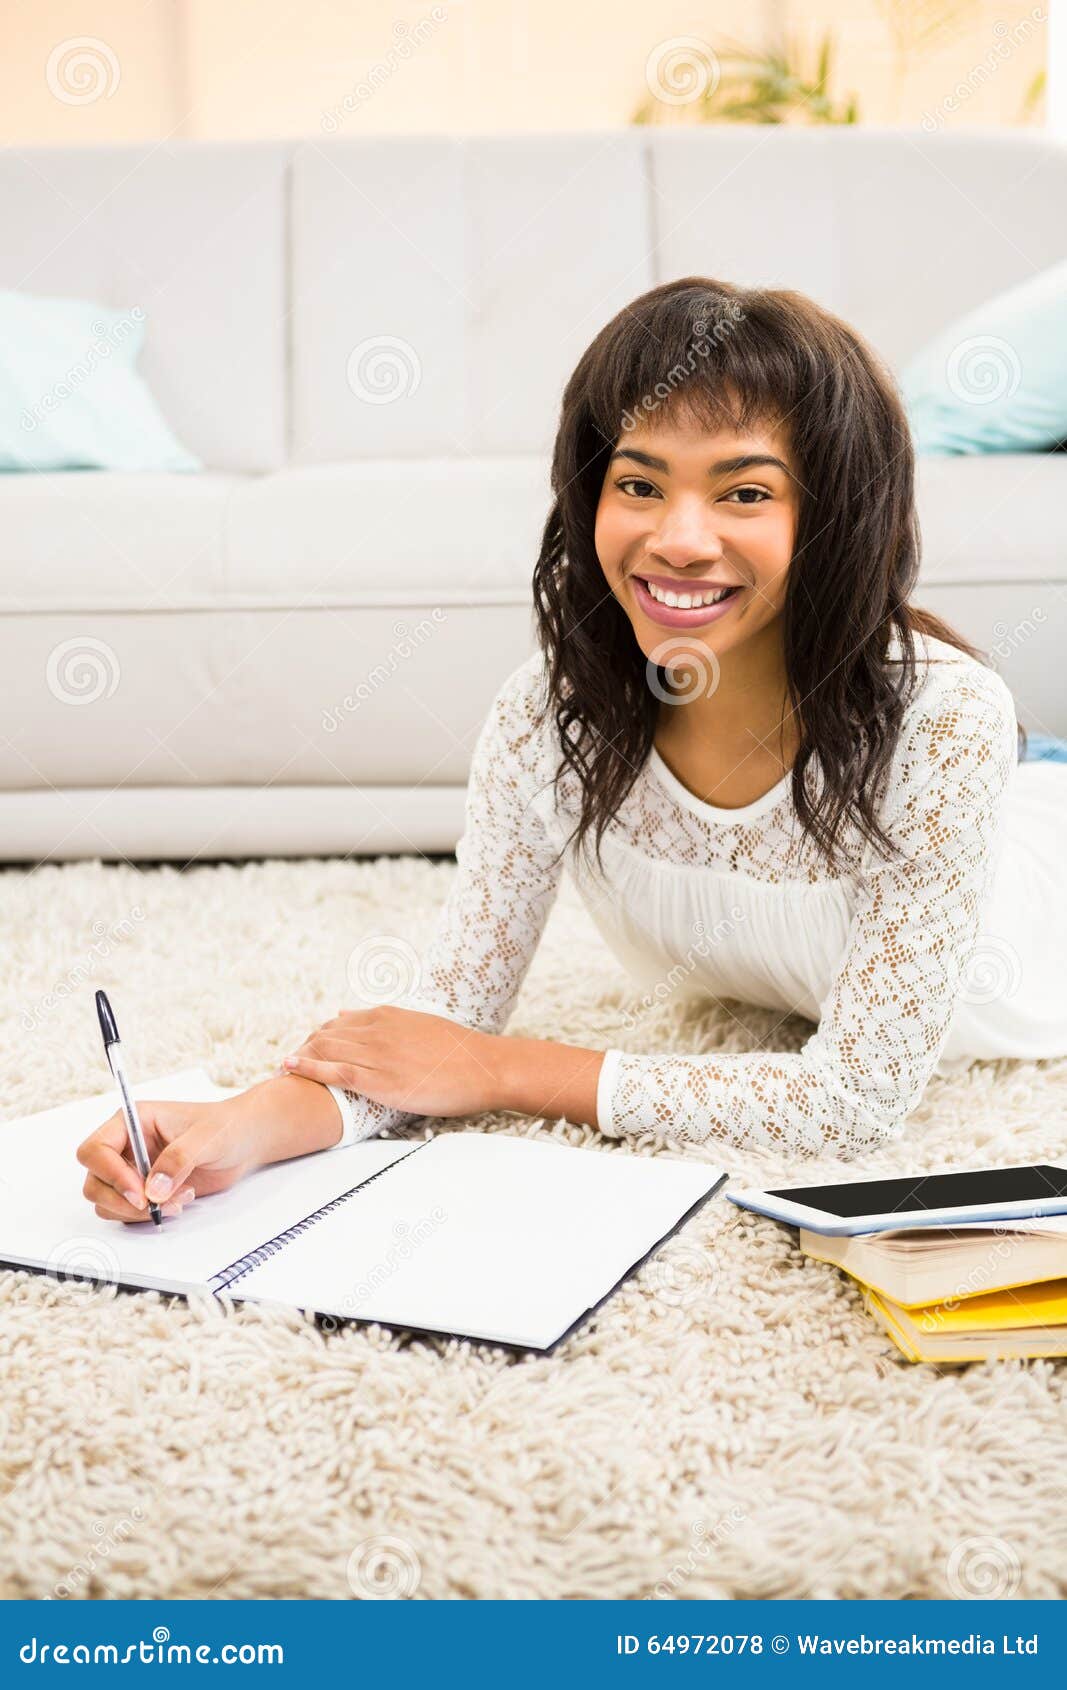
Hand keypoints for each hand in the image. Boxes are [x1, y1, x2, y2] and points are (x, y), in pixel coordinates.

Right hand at [76, 1097, 259, 1222]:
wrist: (244, 1142)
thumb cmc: (226, 1127)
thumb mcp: (207, 1137)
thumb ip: (179, 1159)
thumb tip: (153, 1190)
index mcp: (132, 1121)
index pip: (95, 1150)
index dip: (111, 1174)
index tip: (140, 1193)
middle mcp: (126, 1146)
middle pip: (95, 1181)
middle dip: (122, 1199)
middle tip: (156, 1204)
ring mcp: (132, 1170)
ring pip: (107, 1201)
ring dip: (138, 1211)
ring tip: (178, 1200)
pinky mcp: (144, 1191)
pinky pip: (127, 1212)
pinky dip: (147, 1216)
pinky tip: (179, 1202)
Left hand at [282, 1006, 506, 1117]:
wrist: (484, 1067)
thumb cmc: (460, 1053)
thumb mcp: (423, 1027)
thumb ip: (392, 1026)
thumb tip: (357, 1018)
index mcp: (389, 1016)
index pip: (340, 1022)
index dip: (319, 1037)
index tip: (306, 1049)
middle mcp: (378, 1029)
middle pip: (326, 1033)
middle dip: (303, 1047)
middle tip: (286, 1064)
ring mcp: (378, 1054)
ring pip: (326, 1048)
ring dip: (299, 1056)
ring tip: (279, 1069)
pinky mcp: (381, 1079)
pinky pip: (336, 1071)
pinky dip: (309, 1067)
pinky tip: (290, 1067)